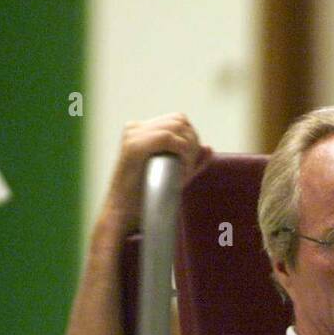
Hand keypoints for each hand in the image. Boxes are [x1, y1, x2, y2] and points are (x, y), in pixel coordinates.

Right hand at [102, 112, 213, 232]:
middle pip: (179, 120)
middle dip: (192, 143)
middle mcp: (135, 128)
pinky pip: (167, 138)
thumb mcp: (175, 176)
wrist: (124, 214)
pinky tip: (181, 170)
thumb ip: (192, 162)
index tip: (190, 164)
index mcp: (141, 130)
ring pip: (176, 127)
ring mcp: (133, 135)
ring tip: (184, 170)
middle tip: (188, 168)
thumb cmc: (147, 198)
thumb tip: (209, 148)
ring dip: (188, 149)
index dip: (192, 139)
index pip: (177, 120)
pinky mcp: (133, 146)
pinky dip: (181, 152)